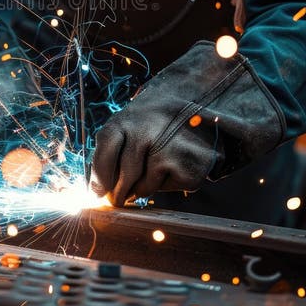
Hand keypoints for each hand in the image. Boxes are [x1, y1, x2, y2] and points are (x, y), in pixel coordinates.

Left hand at [90, 41, 284, 205]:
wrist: (208, 107)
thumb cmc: (161, 121)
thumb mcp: (133, 122)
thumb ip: (113, 151)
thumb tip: (96, 192)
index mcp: (129, 118)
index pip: (105, 150)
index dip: (99, 175)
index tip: (98, 191)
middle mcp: (147, 131)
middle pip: (121, 176)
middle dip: (118, 192)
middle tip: (118, 198)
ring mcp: (169, 151)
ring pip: (143, 188)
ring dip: (143, 188)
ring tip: (156, 166)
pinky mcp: (189, 169)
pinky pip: (166, 189)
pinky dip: (167, 185)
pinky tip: (175, 166)